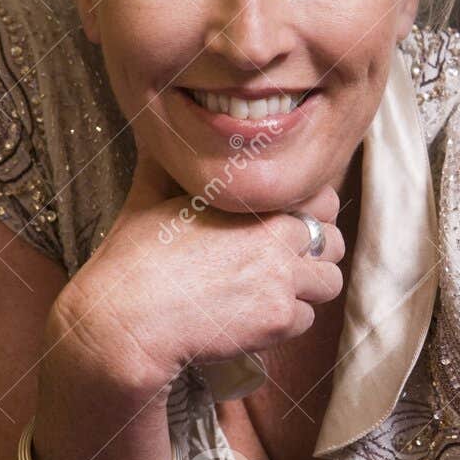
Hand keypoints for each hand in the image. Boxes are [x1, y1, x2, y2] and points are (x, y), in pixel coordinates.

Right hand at [52, 147, 345, 394]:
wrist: (126, 320)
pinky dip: (287, 323)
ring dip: (308, 289)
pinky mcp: (278, 320)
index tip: (291, 227)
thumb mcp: (149, 196)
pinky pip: (307, 320)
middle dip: (315, 253)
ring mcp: (282, 280)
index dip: (310, 214)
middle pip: (333, 241)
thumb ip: (170, 165)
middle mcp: (276, 236)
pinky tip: (255, 319)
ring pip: (328, 283)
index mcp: (253, 202)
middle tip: (286, 265)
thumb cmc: (132, 261)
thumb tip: (164, 137)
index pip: (322, 199)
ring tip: (274, 293)